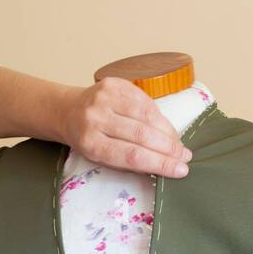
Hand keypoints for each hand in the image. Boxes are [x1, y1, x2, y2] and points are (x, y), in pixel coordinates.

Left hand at [61, 77, 192, 178]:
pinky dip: (158, 115)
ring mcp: (104, 98)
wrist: (67, 111)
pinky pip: (144, 100)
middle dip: (169, 148)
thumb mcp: (101, 157)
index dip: (160, 163)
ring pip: (146, 115)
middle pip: (142, 135)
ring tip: (178, 144)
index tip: (180, 170)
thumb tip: (166, 164)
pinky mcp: (113, 83)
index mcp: (90, 144)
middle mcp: (95, 119)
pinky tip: (165, 127)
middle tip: (185, 157)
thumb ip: (129, 161)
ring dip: (168, 132)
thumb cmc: (88, 139)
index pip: (132, 155)